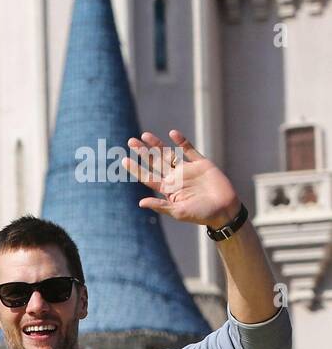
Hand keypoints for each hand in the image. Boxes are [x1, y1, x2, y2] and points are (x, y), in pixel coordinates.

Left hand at [123, 130, 240, 228]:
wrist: (225, 210)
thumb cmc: (201, 214)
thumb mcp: (178, 212)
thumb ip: (161, 206)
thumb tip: (140, 203)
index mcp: (168, 189)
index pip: (148, 177)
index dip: (136, 169)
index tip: (124, 160)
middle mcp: (175, 177)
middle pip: (155, 162)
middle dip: (143, 152)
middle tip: (131, 141)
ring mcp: (187, 169)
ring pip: (169, 154)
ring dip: (157, 144)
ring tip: (145, 135)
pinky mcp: (202, 164)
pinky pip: (190, 150)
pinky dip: (182, 142)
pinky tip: (172, 134)